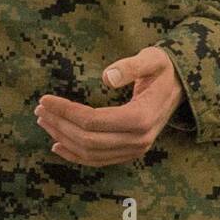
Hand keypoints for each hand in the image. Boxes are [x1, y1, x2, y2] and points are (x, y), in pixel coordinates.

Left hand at [34, 46, 184, 165]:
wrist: (180, 86)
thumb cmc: (162, 69)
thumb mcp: (151, 59)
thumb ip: (131, 67)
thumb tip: (107, 77)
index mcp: (141, 118)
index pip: (93, 121)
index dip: (65, 111)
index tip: (45, 99)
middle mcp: (138, 140)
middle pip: (88, 140)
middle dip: (59, 124)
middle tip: (39, 109)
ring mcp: (135, 150)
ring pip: (90, 153)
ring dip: (63, 138)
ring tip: (44, 121)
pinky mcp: (130, 152)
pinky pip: (99, 160)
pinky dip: (76, 156)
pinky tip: (58, 145)